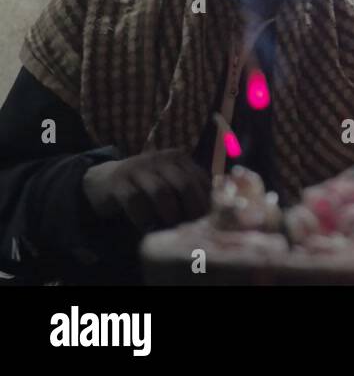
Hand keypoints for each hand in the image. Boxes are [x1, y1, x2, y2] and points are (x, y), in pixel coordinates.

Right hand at [82, 148, 210, 233]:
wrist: (105, 180)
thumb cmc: (147, 186)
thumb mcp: (170, 182)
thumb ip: (190, 190)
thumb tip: (214, 212)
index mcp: (179, 158)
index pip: (201, 179)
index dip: (206, 202)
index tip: (208, 222)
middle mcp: (160, 158)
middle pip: (184, 184)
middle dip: (191, 210)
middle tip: (191, 229)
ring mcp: (138, 167)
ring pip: (161, 192)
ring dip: (168, 215)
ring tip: (170, 230)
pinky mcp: (118, 180)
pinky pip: (134, 200)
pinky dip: (143, 218)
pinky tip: (147, 229)